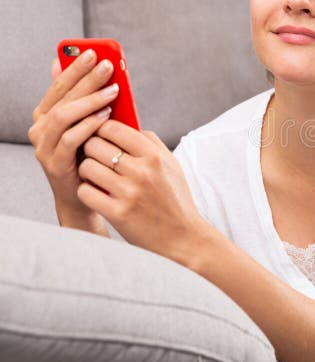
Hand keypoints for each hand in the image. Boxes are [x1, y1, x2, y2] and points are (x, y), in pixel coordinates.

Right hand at [28, 50, 119, 232]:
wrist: (87, 194)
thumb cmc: (91, 154)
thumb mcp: (90, 124)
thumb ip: (87, 100)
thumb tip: (90, 68)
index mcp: (46, 115)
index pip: (59, 86)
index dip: (75, 68)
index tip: (93, 53)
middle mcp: (40, 129)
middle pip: (62, 97)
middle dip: (86, 79)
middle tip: (108, 66)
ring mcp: (44, 147)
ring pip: (64, 116)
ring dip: (89, 100)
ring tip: (112, 91)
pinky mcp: (54, 164)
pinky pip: (71, 139)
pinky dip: (89, 124)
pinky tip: (107, 115)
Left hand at [76, 120, 218, 264]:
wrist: (182, 237)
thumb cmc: (175, 199)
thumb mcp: (172, 166)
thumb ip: (152, 144)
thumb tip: (127, 124)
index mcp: (154, 156)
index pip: (114, 129)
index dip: (102, 130)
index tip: (102, 136)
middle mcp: (142, 172)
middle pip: (95, 145)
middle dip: (90, 149)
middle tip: (95, 157)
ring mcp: (128, 193)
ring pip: (87, 167)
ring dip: (87, 171)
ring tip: (96, 176)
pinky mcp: (117, 213)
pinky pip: (85, 191)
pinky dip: (87, 191)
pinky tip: (97, 193)